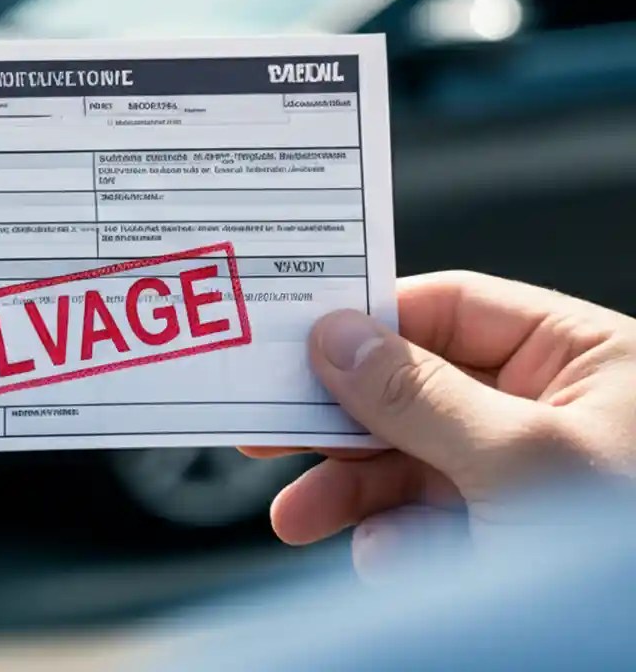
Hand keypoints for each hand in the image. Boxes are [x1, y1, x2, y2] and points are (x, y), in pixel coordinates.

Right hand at [243, 272, 635, 578]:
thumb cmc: (632, 538)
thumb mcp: (521, 456)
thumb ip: (419, 395)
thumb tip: (337, 339)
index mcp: (576, 356)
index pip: (452, 311)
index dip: (371, 321)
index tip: (296, 342)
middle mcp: (544, 408)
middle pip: (411, 390)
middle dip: (341, 424)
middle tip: (270, 433)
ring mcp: (519, 475)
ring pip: (406, 462)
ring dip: (350, 492)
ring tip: (301, 517)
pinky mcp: (499, 535)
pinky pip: (423, 522)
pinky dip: (395, 541)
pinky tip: (389, 557)